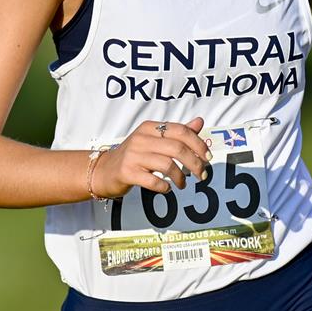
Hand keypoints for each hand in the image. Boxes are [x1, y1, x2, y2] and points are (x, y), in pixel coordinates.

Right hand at [91, 117, 209, 197]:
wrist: (104, 171)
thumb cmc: (134, 155)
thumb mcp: (154, 140)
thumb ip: (177, 132)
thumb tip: (200, 122)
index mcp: (149, 128)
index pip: (181, 131)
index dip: (198, 144)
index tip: (207, 157)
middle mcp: (141, 139)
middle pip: (177, 149)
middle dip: (195, 163)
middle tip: (202, 175)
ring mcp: (133, 156)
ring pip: (167, 165)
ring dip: (181, 177)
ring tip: (183, 184)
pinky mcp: (127, 173)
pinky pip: (153, 181)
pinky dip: (164, 187)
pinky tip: (167, 188)